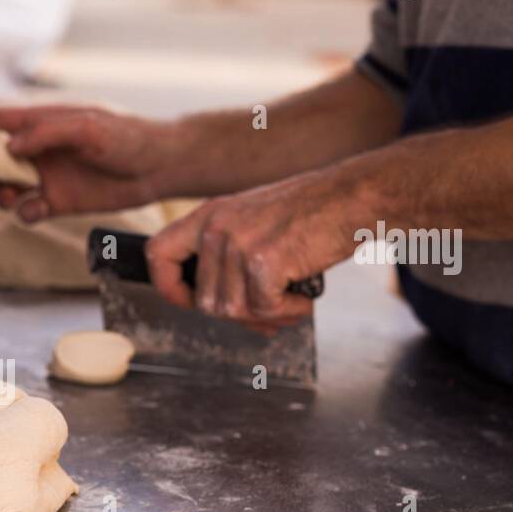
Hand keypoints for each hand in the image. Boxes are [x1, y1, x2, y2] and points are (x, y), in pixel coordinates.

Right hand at [0, 106, 174, 221]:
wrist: (158, 168)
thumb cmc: (127, 138)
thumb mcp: (89, 128)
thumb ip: (48, 133)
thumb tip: (12, 146)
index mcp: (44, 123)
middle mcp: (40, 150)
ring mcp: (48, 176)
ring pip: (8, 187)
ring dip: (0, 194)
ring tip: (10, 199)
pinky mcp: (59, 202)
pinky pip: (29, 209)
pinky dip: (25, 212)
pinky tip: (36, 210)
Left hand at [145, 167, 368, 333]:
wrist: (354, 195)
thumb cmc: (312, 214)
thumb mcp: (255, 225)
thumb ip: (229, 262)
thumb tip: (221, 312)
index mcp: (208, 216)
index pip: (158, 255)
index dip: (169, 287)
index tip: (189, 301)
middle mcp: (216, 227)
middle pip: (205, 302)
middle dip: (241, 315)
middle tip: (272, 309)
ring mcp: (237, 242)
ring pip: (234, 311)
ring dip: (268, 316)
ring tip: (293, 298)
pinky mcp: (263, 260)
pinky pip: (264, 309)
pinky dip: (288, 311)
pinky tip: (304, 295)